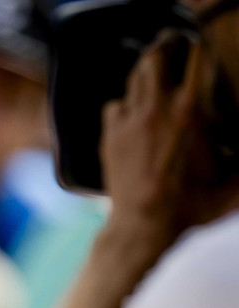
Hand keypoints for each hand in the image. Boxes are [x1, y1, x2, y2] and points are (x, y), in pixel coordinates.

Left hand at [101, 33, 221, 241]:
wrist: (143, 226)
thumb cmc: (190, 206)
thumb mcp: (232, 181)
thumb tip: (238, 152)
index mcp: (192, 110)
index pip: (195, 57)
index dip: (196, 51)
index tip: (199, 55)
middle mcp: (158, 108)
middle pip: (155, 57)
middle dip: (163, 52)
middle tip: (170, 55)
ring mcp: (130, 121)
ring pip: (134, 78)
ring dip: (145, 75)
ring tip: (155, 81)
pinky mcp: (110, 137)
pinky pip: (114, 105)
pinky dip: (123, 105)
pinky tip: (132, 114)